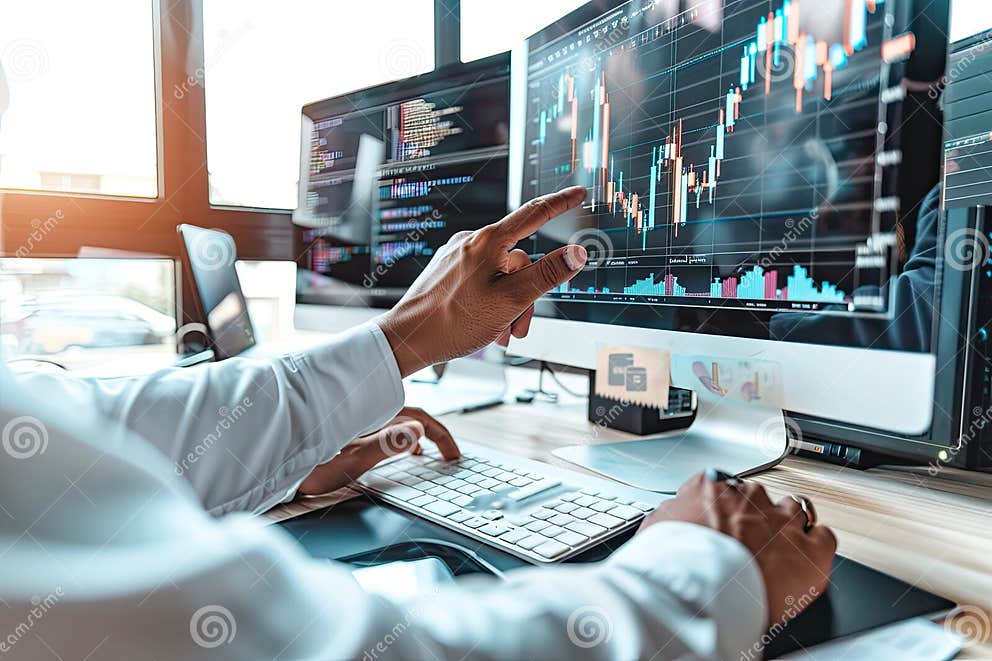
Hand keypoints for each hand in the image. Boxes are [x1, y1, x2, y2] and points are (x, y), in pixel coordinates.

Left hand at [297, 407, 457, 496]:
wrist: (272, 466)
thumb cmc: (304, 467)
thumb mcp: (350, 461)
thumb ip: (386, 445)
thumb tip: (418, 431)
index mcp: (371, 415)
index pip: (419, 419)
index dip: (442, 436)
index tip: (454, 455)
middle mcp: (365, 411)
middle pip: (410, 417)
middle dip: (433, 434)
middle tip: (448, 454)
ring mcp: (355, 418)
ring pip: (395, 420)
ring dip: (415, 435)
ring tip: (425, 453)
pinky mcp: (345, 426)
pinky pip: (380, 425)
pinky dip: (394, 435)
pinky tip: (391, 449)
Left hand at [378, 187, 588, 376]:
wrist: (407, 339)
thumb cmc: (453, 321)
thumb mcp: (511, 300)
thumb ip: (547, 275)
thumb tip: (575, 253)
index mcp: (488, 242)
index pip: (534, 214)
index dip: (560, 203)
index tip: (578, 193)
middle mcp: (470, 242)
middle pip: (519, 261)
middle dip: (526, 295)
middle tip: (519, 327)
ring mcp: (457, 257)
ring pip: (501, 275)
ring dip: (508, 305)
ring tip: (499, 332)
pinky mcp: (448, 272)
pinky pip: (481, 281)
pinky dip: (490, 302)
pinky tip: (485, 326)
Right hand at [639, 472, 836, 626]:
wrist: (700, 589)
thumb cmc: (674, 562)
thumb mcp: (656, 529)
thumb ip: (671, 517)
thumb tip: (670, 518)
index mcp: (711, 488)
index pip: (722, 486)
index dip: (722, 509)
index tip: (720, 524)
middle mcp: (750, 497)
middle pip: (759, 497)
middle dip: (755, 517)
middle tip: (745, 543)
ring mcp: (783, 521)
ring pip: (795, 510)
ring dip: (789, 527)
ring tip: (780, 550)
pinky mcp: (811, 550)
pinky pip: (825, 537)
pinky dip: (819, 546)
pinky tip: (807, 559)